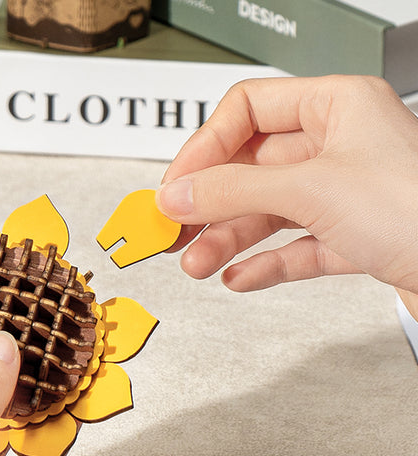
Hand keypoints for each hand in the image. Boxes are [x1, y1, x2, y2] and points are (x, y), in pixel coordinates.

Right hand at [156, 75, 417, 310]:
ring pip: (270, 212)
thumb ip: (233, 189)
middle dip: (211, 205)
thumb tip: (178, 194)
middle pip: (252, 167)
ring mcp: (347, 193)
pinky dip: (263, 263)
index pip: (249, 110)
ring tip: (197, 264)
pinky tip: (239, 277)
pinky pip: (295, 247)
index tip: (176, 186)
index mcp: (337, 106)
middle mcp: (341, 145)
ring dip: (228, 240)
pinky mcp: (354, 237)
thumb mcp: (310, 188)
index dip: (205, 147)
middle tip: (173, 231)